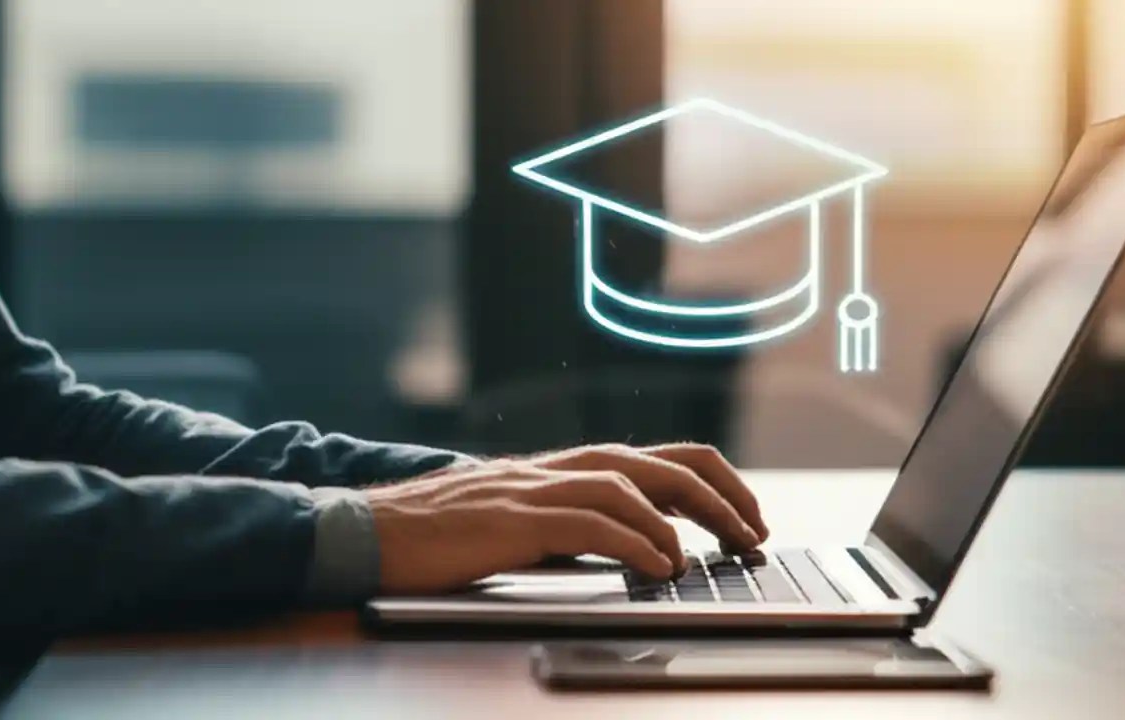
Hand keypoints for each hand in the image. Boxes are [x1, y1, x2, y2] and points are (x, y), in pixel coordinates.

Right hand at [365, 443, 766, 594]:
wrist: (372, 531)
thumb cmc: (443, 534)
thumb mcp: (522, 524)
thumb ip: (574, 528)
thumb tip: (633, 550)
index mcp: (563, 469)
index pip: (656, 459)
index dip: (710, 483)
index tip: (744, 519)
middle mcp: (557, 468)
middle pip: (658, 462)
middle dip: (718, 494)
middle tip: (752, 533)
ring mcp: (535, 488)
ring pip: (630, 484)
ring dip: (680, 521)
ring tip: (708, 556)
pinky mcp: (514, 517)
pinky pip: (591, 522)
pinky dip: (634, 542)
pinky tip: (658, 567)